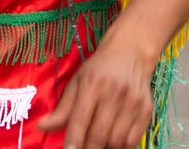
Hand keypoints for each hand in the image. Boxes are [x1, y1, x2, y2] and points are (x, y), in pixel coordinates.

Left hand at [39, 30, 153, 148]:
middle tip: (82, 148)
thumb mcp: (77, 81)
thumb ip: (62, 108)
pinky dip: (121, 146)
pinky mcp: (147, 110)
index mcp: (92, 83)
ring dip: (105, 147)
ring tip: (98, 141)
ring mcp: (133, 102)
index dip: (73, 141)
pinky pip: (133, 141)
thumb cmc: (99, 68)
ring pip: (116, 142)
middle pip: (99, 135)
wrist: (131, 51)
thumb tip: (41, 127)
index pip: (80, 119)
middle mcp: (114, 92)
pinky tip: (113, 138)